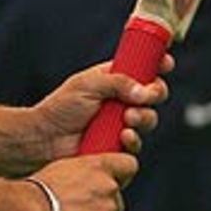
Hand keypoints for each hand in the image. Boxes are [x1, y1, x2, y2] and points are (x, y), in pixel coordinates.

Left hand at [31, 59, 171, 165]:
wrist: (44, 139)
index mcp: (114, 80)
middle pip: (153, 95)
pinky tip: (123, 137)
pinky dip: (133, 139)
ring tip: (127, 119)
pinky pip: (136, 144)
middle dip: (155, 94)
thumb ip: (118, 82)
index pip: (143, 69)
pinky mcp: (117, 147)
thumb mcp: (88, 85)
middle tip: (146, 97)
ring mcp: (120, 124)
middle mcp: (121, 101)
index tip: (166, 63)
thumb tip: (145, 90)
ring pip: (149, 120)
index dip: (158, 65)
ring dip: (144, 117)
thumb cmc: (60, 108)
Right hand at [32, 152, 137, 210]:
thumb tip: (83, 184)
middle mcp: (109, 187)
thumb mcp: (62, 170)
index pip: (129, 165)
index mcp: (100, 166)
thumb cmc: (36, 190)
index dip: (121, 176)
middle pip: (117, 201)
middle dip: (102, 208)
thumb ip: (82, 175)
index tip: (111, 182)